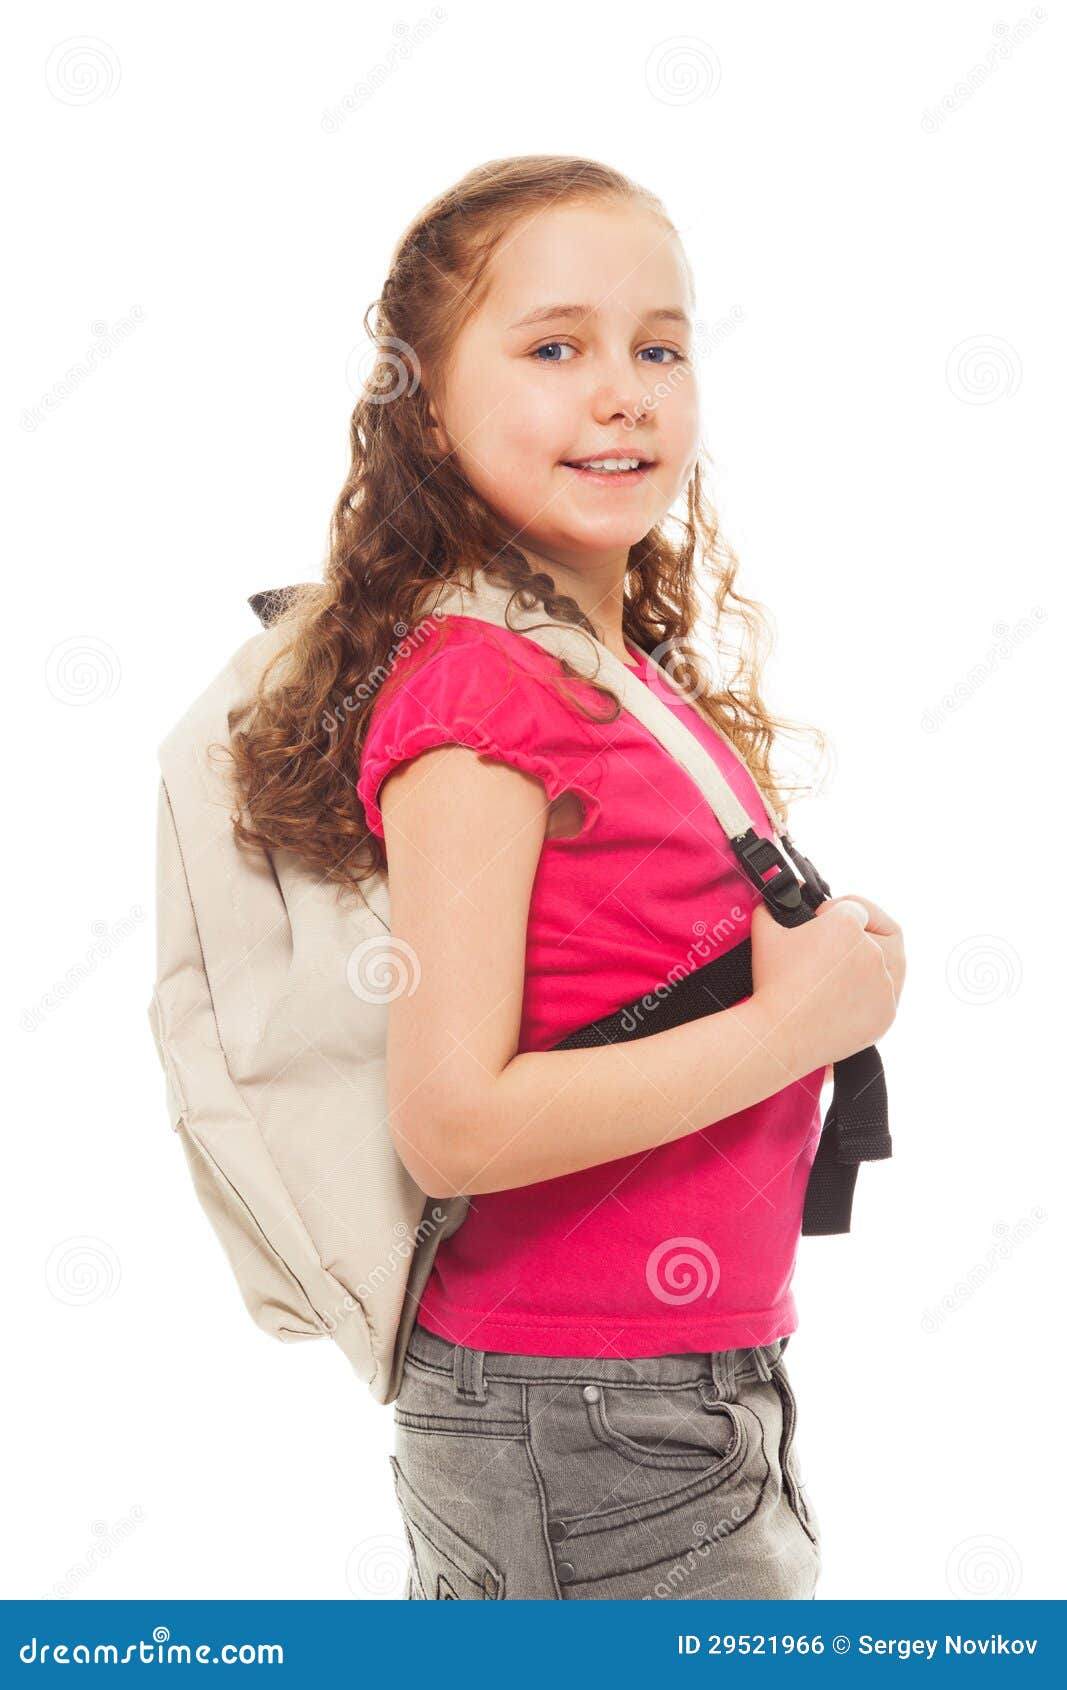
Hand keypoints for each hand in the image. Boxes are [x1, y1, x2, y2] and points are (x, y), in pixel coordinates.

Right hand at [749, 893, 903, 1072]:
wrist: (778, 1035)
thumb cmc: (771, 983)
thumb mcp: (765, 931)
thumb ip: (773, 905)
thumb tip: (777, 896)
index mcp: (847, 924)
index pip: (854, 907)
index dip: (835, 910)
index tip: (820, 920)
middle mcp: (873, 951)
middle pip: (884, 930)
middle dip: (868, 929)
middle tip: (847, 937)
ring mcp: (884, 984)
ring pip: (894, 962)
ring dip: (876, 959)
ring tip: (852, 965)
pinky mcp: (886, 1013)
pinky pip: (888, 996)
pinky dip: (873, 992)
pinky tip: (850, 994)